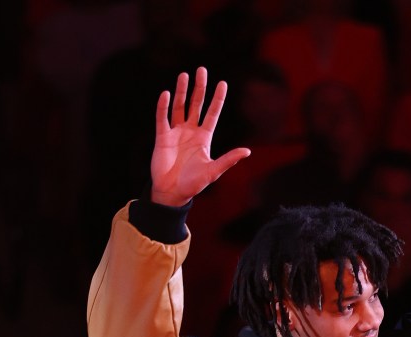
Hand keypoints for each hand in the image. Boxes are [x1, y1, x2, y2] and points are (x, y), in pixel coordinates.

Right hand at [150, 68, 250, 206]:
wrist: (172, 192)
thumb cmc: (194, 184)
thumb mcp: (214, 171)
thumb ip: (229, 159)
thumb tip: (248, 151)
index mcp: (204, 138)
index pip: (212, 113)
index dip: (217, 99)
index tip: (222, 83)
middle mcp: (191, 132)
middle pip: (196, 104)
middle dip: (199, 88)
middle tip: (202, 70)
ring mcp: (176, 133)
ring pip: (179, 107)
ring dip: (181, 91)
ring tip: (184, 75)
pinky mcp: (162, 137)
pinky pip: (162, 118)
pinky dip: (163, 106)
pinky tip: (165, 93)